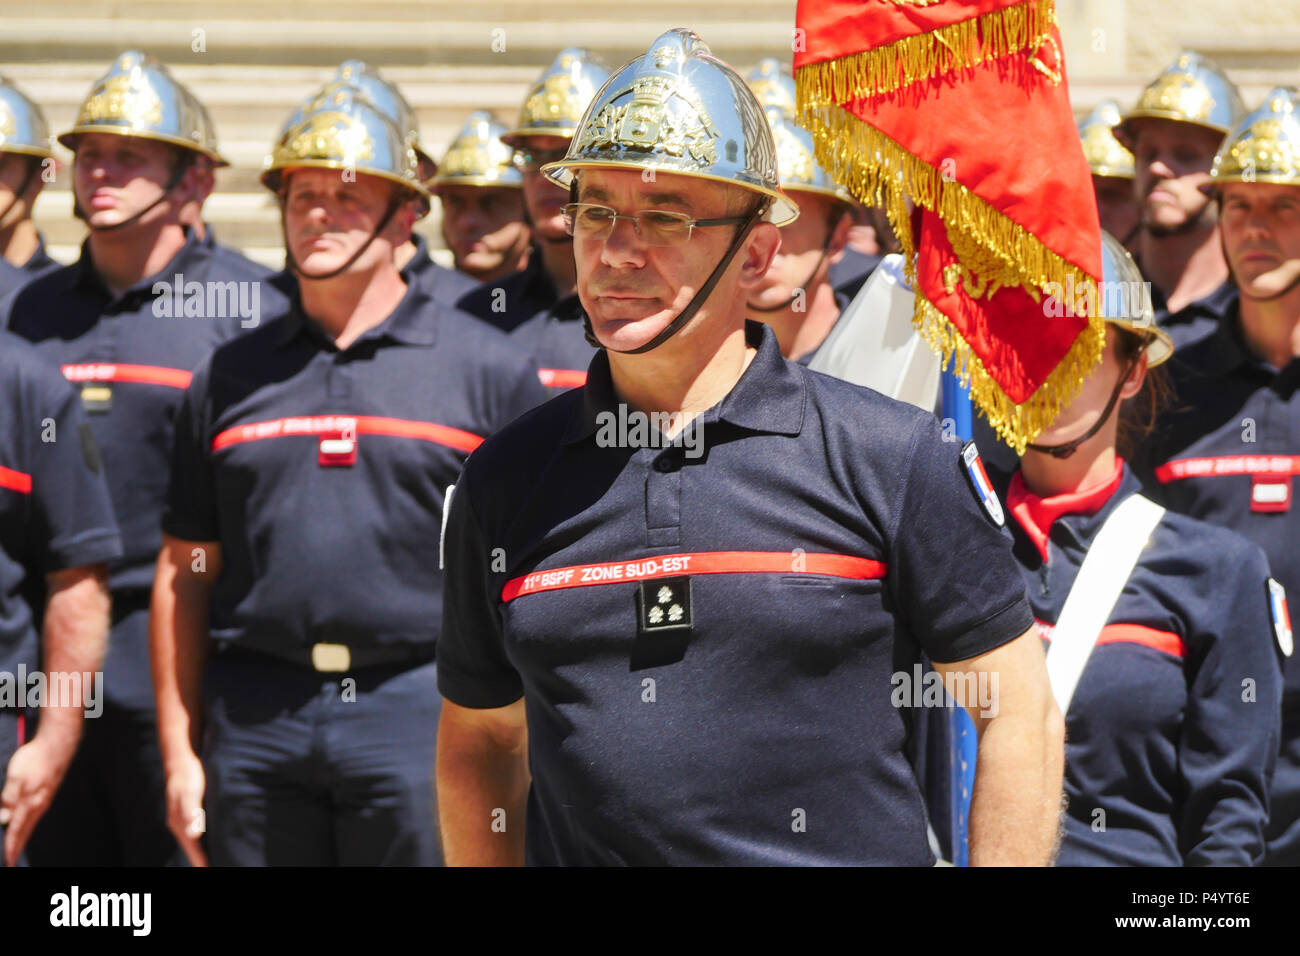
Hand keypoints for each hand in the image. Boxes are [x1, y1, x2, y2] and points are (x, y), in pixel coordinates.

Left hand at [0, 735, 73, 865]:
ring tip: (15, 847)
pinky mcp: (45, 792)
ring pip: (29, 824)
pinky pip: (34, 815)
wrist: (57, 744)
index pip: (16, 831)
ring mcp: (43, 799)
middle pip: (24, 831)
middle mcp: (38, 805)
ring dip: (21, 837)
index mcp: (29, 803)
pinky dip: (27, 825)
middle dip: (16, 847)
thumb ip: (8, 798)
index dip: (9, 847)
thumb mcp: (15, 777)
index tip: (7, 860)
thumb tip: (2, 818)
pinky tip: (25, 823)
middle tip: (11, 860)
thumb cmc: (37, 758)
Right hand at [165, 750, 208, 867]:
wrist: (180, 762)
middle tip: (217, 867)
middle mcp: (178, 824)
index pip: (192, 848)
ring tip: (213, 862)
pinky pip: (194, 833)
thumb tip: (193, 835)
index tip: (210, 870)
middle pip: (191, 848)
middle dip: (201, 860)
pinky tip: (210, 843)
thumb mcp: (190, 792)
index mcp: (179, 823)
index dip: (201, 861)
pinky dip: (201, 842)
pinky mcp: (187, 814)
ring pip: (192, 842)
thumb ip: (191, 812)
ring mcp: (182, 820)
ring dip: (201, 852)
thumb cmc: (188, 776)